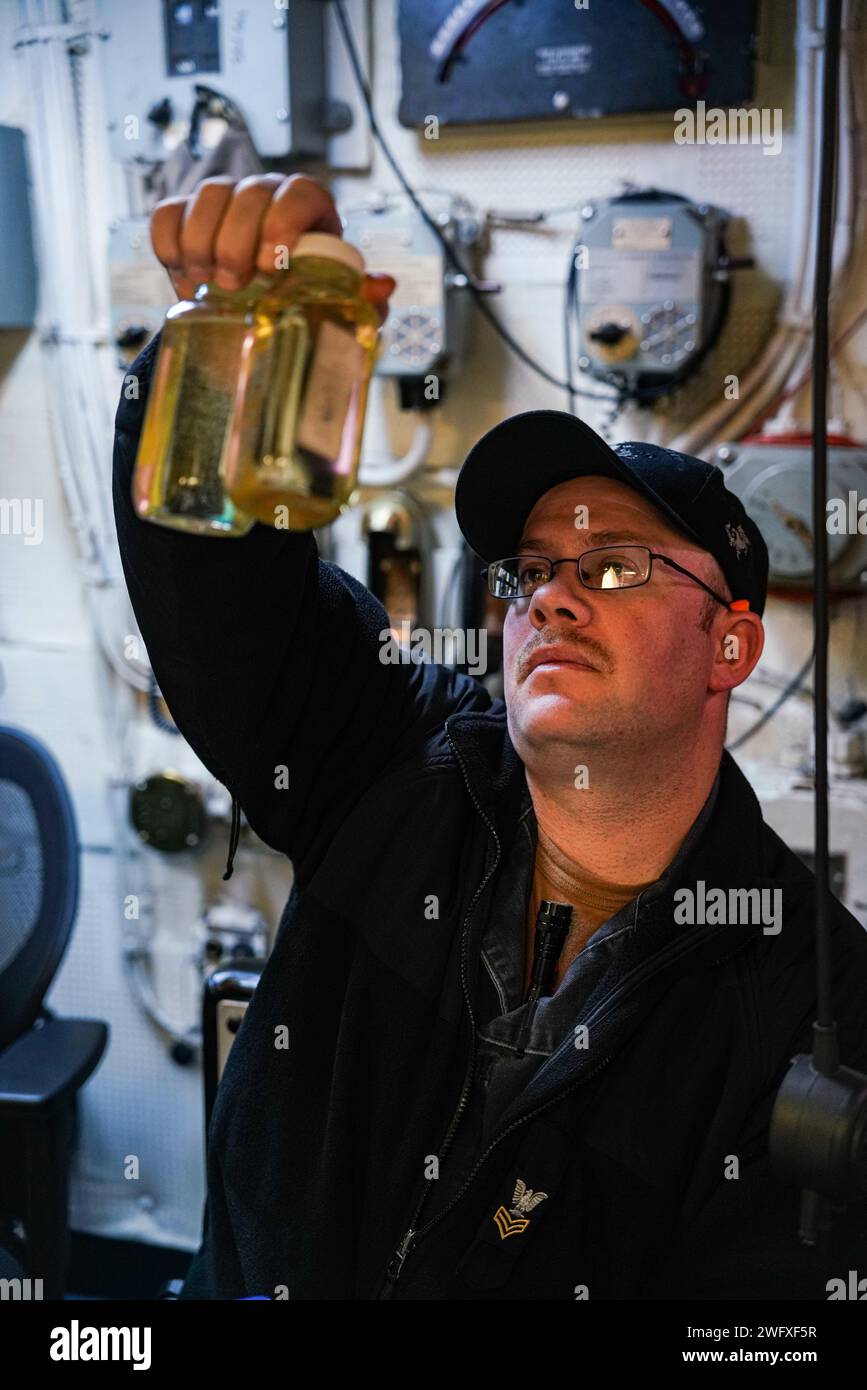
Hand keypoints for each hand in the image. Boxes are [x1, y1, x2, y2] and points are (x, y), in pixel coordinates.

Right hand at [150, 173, 395, 322]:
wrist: (260, 313)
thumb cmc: (305, 301)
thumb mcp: (337, 305)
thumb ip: (362, 297)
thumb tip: (382, 285)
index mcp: (309, 208)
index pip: (301, 191)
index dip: (284, 220)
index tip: (272, 265)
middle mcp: (267, 194)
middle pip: (249, 192)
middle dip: (236, 239)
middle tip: (233, 285)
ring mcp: (225, 201)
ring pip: (208, 195)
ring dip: (202, 241)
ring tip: (206, 284)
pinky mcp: (186, 215)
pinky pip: (167, 212)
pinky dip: (169, 243)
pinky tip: (182, 276)